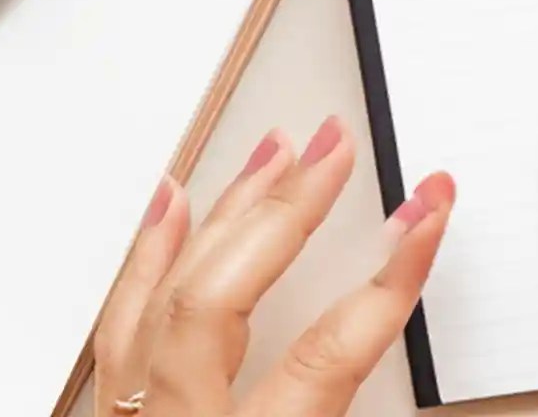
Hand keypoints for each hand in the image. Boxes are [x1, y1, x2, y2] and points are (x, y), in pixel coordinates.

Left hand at [92, 117, 455, 416]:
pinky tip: (173, 205)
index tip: (428, 214)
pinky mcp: (109, 414)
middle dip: (289, 209)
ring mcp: (133, 416)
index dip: (389, 276)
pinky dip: (150, 252)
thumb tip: (384, 331)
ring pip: (165, 293)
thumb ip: (340, 405)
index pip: (325, 353)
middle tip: (335, 148)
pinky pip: (119, 320)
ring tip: (272, 155)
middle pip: (223, 297)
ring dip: (225, 213)